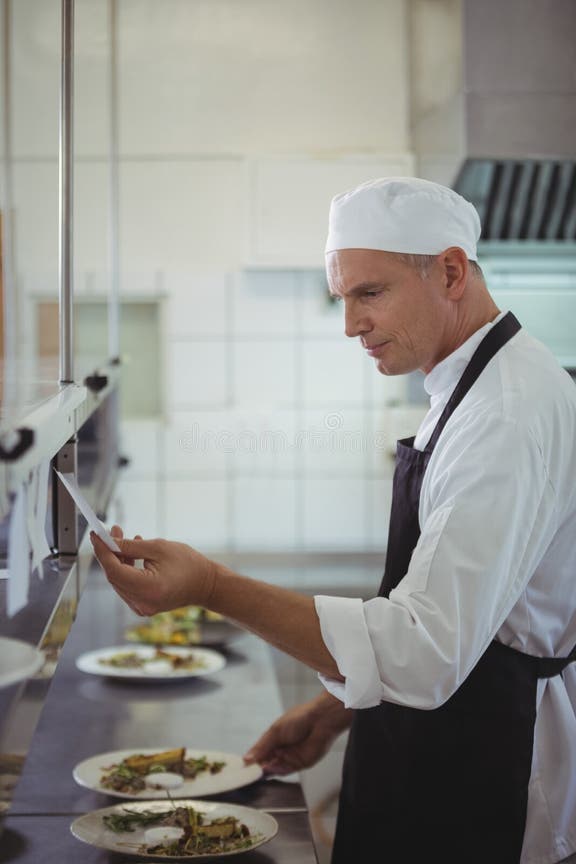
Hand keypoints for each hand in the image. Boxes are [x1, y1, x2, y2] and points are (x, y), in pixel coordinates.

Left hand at [90, 525, 215, 616]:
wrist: (206, 584)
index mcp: (148, 589)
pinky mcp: (143, 605)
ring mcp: (142, 607)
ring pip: (119, 581)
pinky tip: (132, 554)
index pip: (114, 570)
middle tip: (111, 531)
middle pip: (114, 576)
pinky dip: (126, 570)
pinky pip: (127, 586)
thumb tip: (108, 541)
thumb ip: (130, 546)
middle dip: (110, 553)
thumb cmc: (188, 564)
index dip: (102, 551)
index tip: (95, 535)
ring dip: (118, 560)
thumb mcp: (158, 548)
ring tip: (124, 538)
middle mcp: (142, 602)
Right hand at [243, 693, 350, 775]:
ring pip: (274, 769)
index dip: (251, 760)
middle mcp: (281, 750)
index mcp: (274, 739)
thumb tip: (246, 759)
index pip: (259, 753)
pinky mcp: (300, 764)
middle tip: (246, 774)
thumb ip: (261, 747)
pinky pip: (286, 771)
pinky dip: (276, 771)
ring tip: (256, 772)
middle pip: (265, 763)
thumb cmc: (299, 719)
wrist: (321, 720)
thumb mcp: (275, 731)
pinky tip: (269, 769)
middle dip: (256, 769)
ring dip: (265, 772)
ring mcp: (290, 757)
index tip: (241, 767)